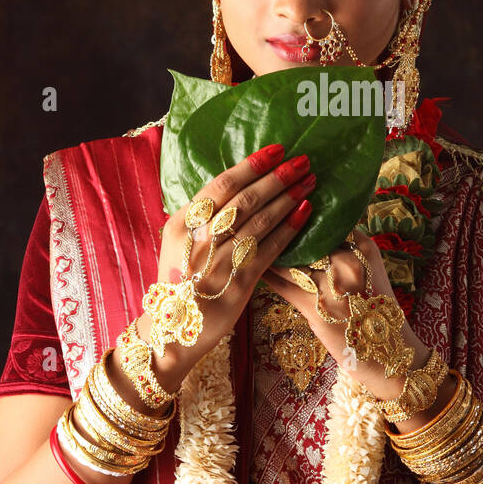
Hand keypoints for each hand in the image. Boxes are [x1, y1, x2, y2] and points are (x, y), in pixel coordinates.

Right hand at [119, 145, 317, 394]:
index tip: (276, 150)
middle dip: (276, 177)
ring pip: (259, 221)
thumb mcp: (179, 245)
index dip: (251, 165)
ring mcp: (217, 263)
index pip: (220, 185)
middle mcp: (198, 240)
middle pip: (243, 199)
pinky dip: (289, 228)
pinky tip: (306, 212)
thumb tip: (235, 189)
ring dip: (288, 197)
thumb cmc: (180, 284)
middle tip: (302, 161)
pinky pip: (269, 249)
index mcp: (181, 225)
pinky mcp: (237, 285)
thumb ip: (202, 219)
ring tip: (309, 182)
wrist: (172, 333)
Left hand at [263, 228, 431, 403]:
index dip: (306, 214)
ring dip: (271, 250)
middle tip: (265, 222)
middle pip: (306, 237)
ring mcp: (331, 286)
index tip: (289, 208)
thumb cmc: (376, 311)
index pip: (329, 220)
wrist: (388, 354)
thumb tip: (314, 228)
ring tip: (256, 243)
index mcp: (365, 249)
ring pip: (290, 259)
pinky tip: (254, 266)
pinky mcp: (314, 309)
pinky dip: (267, 273)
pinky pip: (281, 283)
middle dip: (285, 230)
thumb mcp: (370, 270)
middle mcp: (349, 263)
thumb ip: (347, 247)